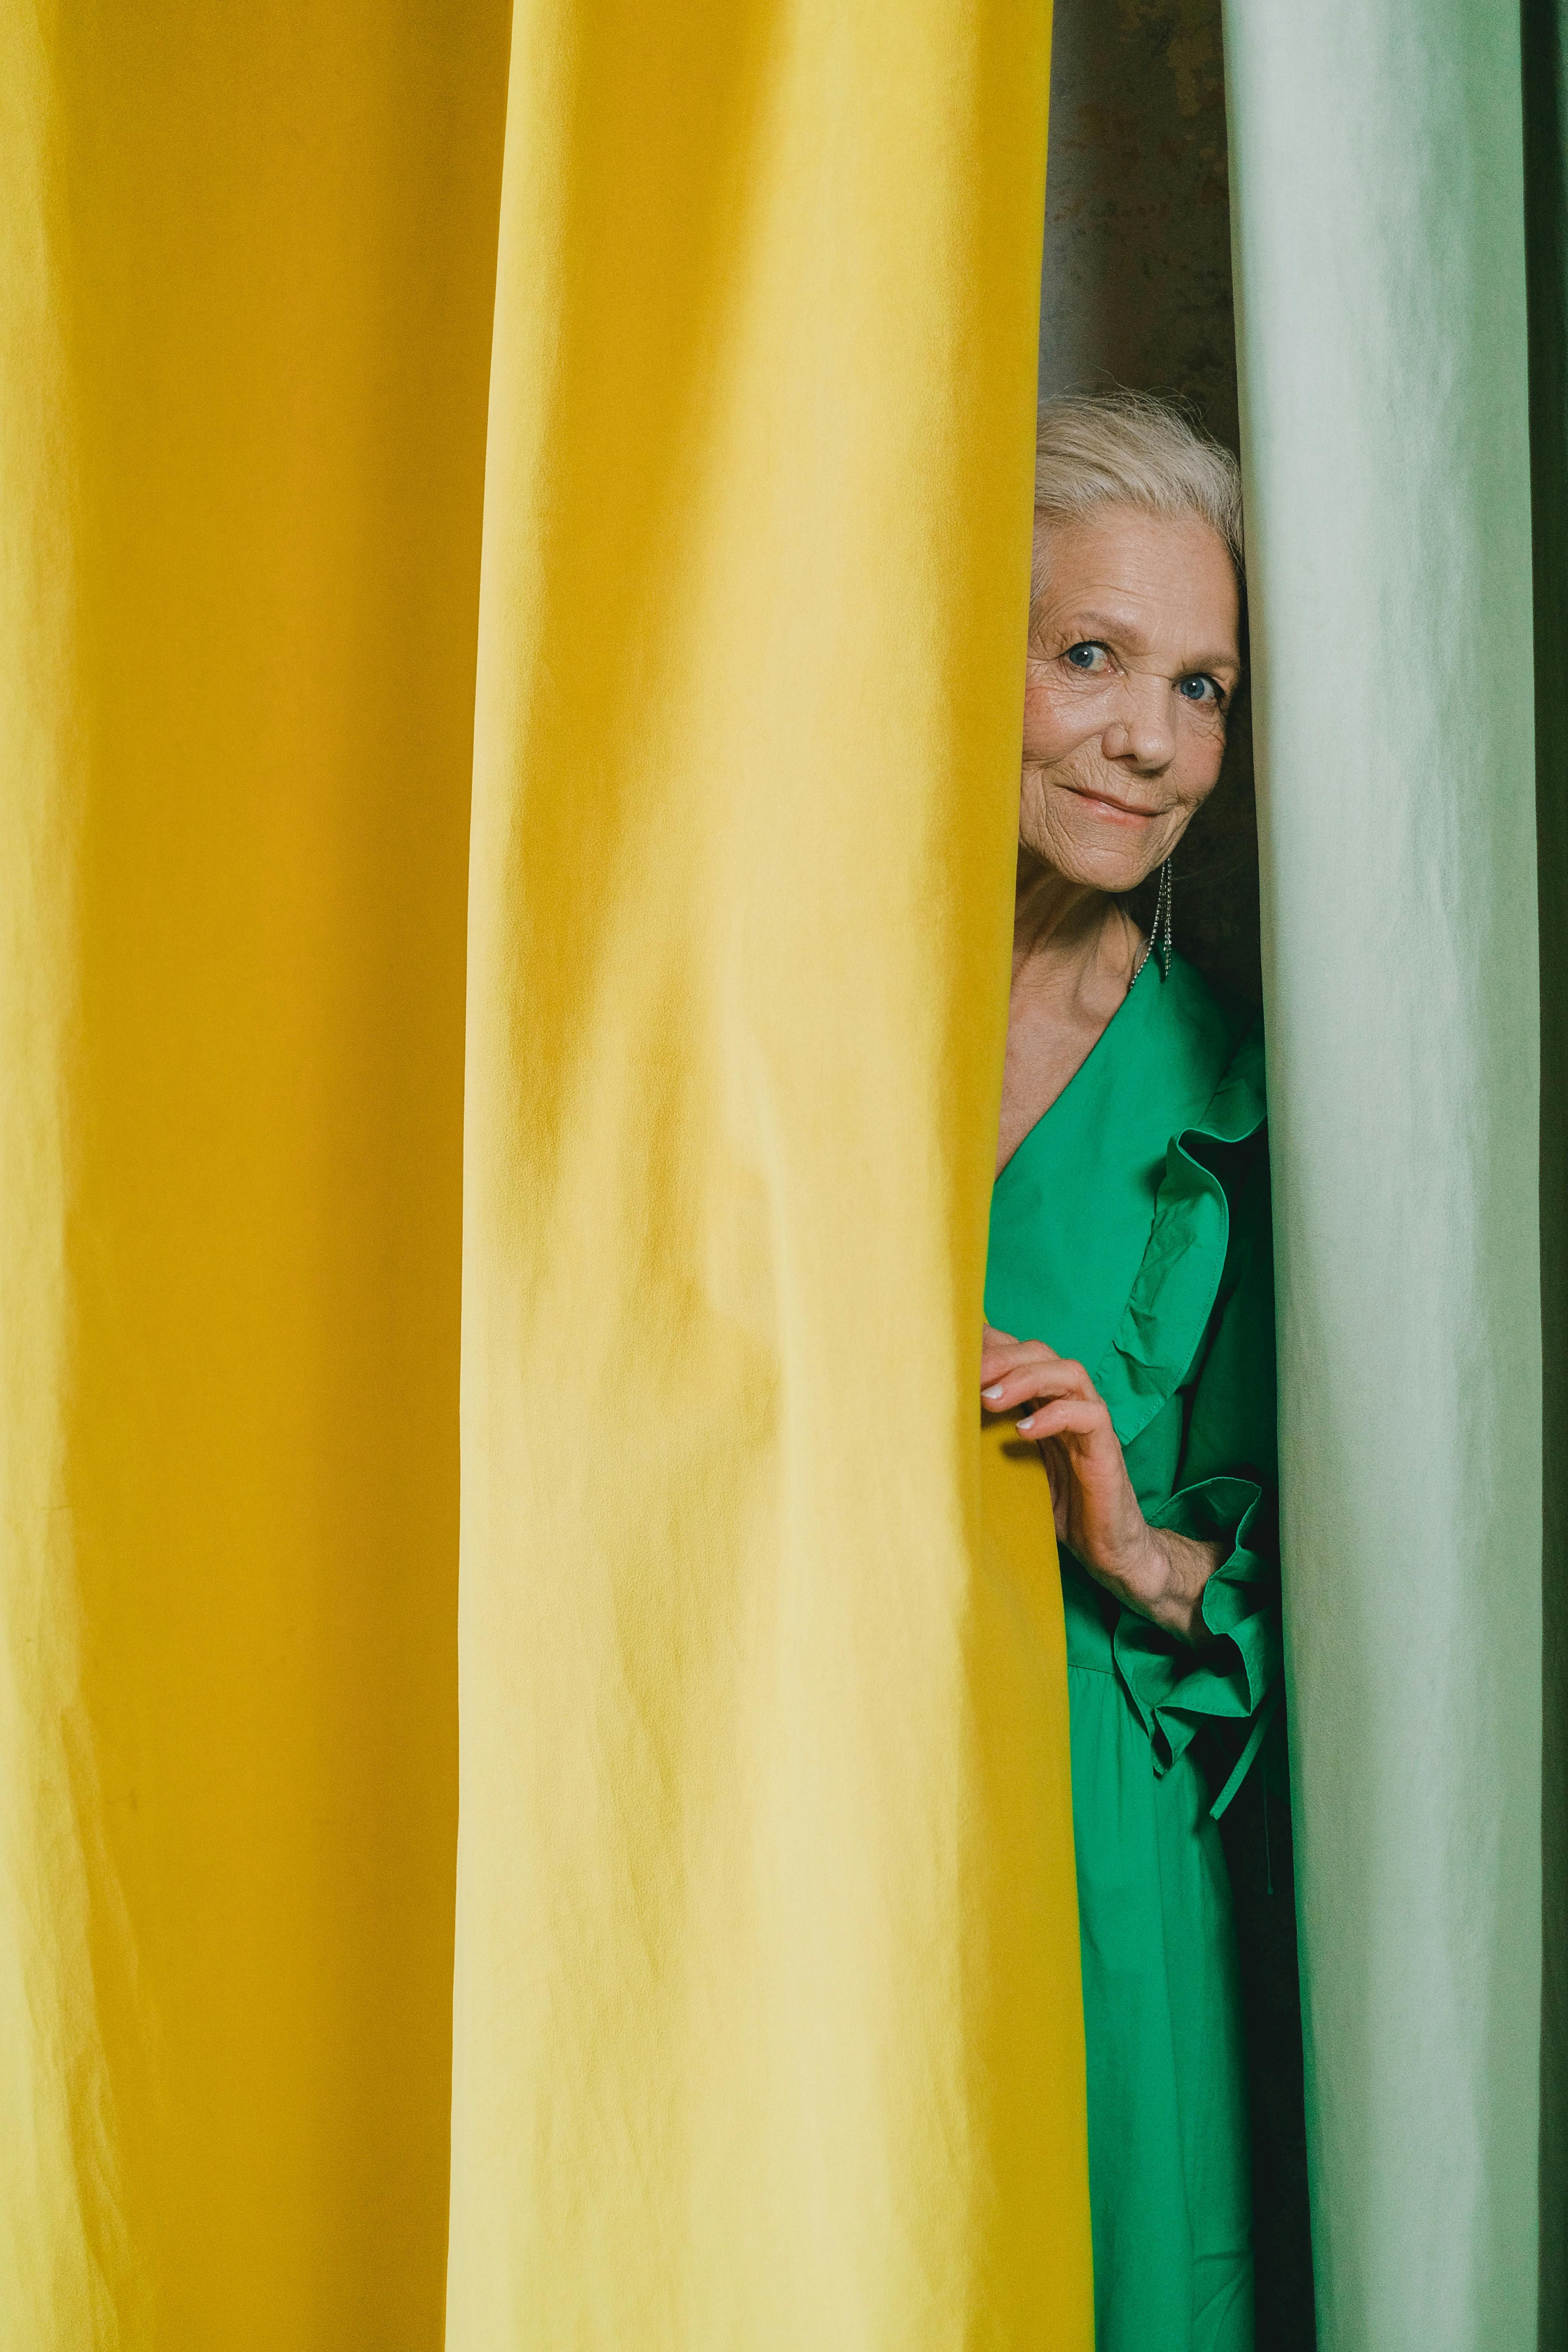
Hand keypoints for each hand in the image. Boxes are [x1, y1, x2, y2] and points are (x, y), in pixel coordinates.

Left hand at [980, 1325, 1216, 1643]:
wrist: (1104, 1546)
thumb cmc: (1051, 1504)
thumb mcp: (1005, 1466)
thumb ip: (983, 1437)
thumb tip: (930, 1420)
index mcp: (1041, 1398)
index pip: (1016, 1351)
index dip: (987, 1344)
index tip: (950, 1354)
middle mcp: (1066, 1400)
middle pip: (1039, 1352)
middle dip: (1000, 1357)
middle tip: (964, 1375)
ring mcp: (1089, 1420)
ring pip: (1067, 1373)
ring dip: (1025, 1379)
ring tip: (989, 1399)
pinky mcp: (1106, 1446)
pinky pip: (1088, 1416)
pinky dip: (1055, 1417)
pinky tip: (1024, 1432)